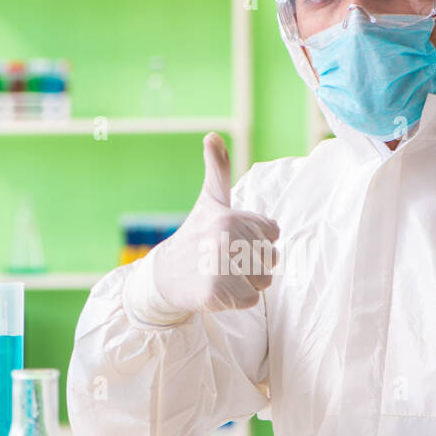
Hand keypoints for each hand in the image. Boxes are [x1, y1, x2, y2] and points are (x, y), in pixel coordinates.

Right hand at [148, 132, 279, 315]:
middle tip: (223, 260)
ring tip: (221, 275)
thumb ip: (218, 170)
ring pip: (263, 282)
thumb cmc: (194, 236)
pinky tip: (217, 290)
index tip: (231, 239)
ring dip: (246, 283)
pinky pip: (251, 301)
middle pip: (270, 260)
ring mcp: (220, 268)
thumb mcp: (210, 202)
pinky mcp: (215, 293)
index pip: (272, 234)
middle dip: (252, 263)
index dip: (256, 239)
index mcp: (230, 218)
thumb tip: (212, 135)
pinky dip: (237, 301)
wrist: (163, 277)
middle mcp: (226, 240)